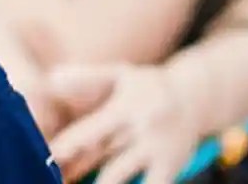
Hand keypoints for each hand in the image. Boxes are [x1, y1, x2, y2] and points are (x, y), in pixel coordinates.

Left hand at [48, 65, 200, 183]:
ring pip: (119, 176)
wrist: (198, 96)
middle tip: (54, 176)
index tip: (48, 158)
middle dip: (75, 169)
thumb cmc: (148, 86)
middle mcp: (142, 129)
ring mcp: (158, 150)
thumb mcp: (120, 74)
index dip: (68, 146)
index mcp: (126, 106)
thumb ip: (86, 77)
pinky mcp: (171, 167)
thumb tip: (51, 78)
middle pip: (100, 156)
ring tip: (72, 181)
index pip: (90, 130)